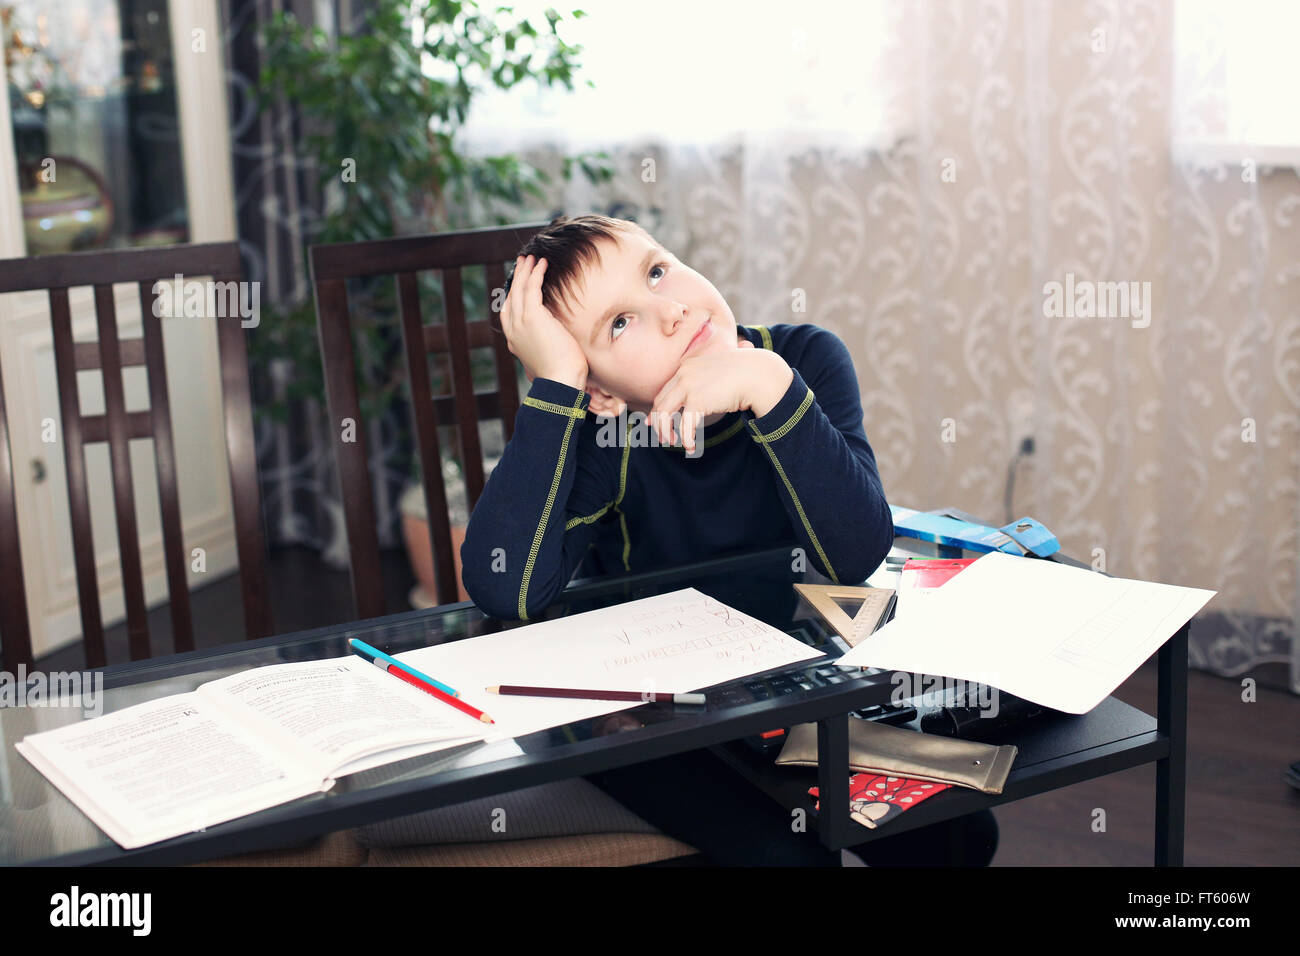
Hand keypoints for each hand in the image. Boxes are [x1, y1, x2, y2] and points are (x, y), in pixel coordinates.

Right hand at [500, 255, 587, 389]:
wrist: (560, 383)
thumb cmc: (561, 377)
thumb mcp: (548, 360)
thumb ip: (546, 348)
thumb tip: (554, 346)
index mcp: (515, 341)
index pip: (510, 312)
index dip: (514, 294)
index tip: (521, 283)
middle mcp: (513, 330)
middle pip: (512, 297)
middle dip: (517, 278)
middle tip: (523, 263)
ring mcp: (520, 323)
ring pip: (520, 289)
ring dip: (525, 271)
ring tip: (531, 258)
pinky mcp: (532, 316)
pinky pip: (531, 288)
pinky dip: (536, 274)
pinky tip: (542, 263)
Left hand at [651, 344, 791, 453]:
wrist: (757, 375)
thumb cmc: (744, 375)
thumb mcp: (718, 374)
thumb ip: (705, 383)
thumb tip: (700, 400)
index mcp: (687, 366)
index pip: (664, 391)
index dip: (658, 409)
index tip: (655, 422)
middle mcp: (683, 374)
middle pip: (660, 403)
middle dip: (659, 423)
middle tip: (664, 438)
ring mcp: (688, 386)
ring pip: (664, 414)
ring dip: (666, 432)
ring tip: (673, 443)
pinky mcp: (697, 400)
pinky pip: (685, 425)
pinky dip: (686, 439)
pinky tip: (691, 447)